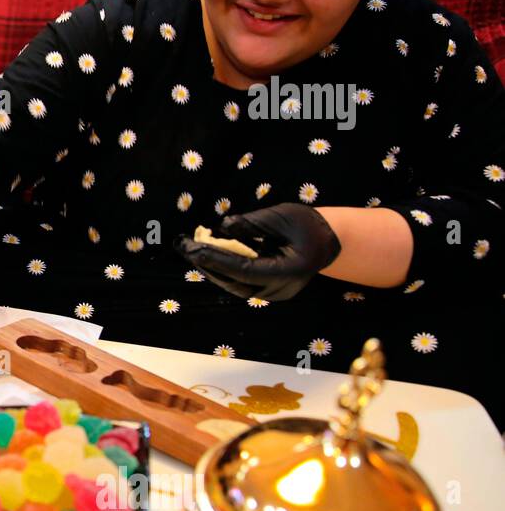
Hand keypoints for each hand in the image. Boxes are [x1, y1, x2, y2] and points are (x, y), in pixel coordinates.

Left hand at [176, 202, 341, 300]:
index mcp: (290, 270)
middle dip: (207, 264)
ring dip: (211, 269)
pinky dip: (222, 270)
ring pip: (235, 285)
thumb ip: (252, 223)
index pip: (246, 269)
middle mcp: (281, 289)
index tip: (195, 249)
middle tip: (184, 247)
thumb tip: (221, 227)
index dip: (219, 259)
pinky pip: (239, 283)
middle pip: (236, 282)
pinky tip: (205, 257)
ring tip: (189, 251)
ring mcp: (274, 294)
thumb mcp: (281, 216)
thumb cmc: (306, 224)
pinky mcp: (267, 291)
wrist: (327, 241)